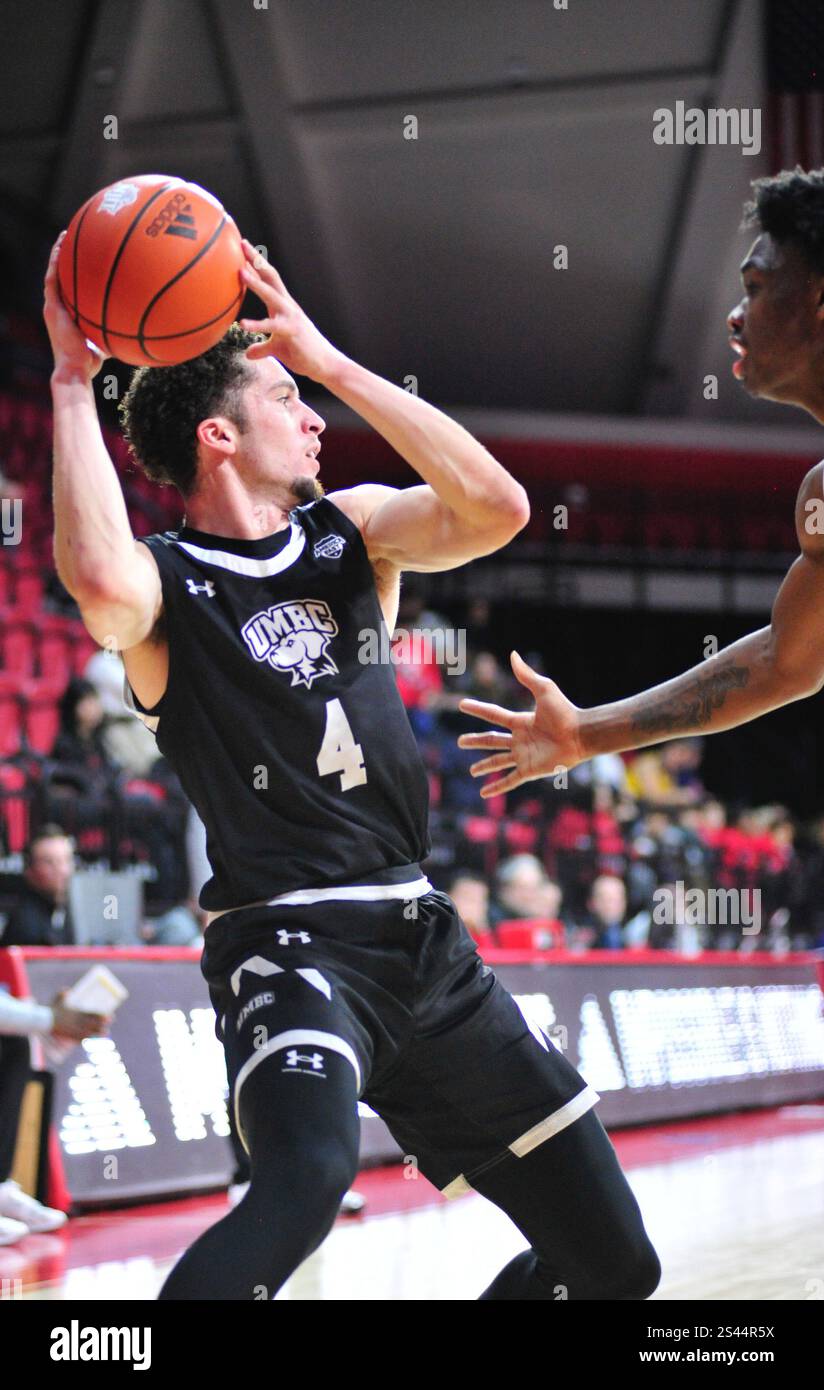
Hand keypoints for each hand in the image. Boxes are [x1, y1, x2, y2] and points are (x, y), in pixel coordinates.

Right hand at [44, 233, 107, 379]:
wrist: (76, 369)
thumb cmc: (92, 362)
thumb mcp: (107, 341)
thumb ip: (116, 331)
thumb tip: (138, 327)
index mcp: (68, 314)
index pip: (70, 289)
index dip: (75, 273)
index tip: (85, 259)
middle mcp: (58, 308)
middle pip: (61, 277)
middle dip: (66, 257)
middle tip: (73, 239)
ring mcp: (53, 307)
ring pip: (53, 274)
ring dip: (58, 254)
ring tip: (64, 235)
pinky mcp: (51, 308)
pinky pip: (52, 280)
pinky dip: (55, 263)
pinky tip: (61, 249)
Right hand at [50, 991, 109, 1041]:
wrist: (45, 1021)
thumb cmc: (52, 1010)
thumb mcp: (57, 1000)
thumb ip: (62, 994)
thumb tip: (67, 989)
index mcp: (78, 1013)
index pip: (93, 1014)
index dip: (102, 1015)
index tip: (109, 1016)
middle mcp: (78, 1021)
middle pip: (93, 1023)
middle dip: (102, 1023)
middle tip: (110, 1022)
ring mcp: (75, 1029)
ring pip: (89, 1031)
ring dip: (98, 1032)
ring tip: (106, 1032)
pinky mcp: (70, 1036)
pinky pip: (80, 1038)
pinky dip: (87, 1038)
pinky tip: (91, 1039)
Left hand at [238, 239, 344, 381]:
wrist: (325, 364)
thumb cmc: (303, 353)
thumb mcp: (277, 347)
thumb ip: (262, 347)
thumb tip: (248, 353)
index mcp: (284, 306)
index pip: (269, 279)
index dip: (257, 263)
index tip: (244, 247)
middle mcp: (287, 307)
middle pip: (271, 277)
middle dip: (257, 260)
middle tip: (242, 243)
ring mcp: (290, 317)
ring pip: (272, 296)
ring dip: (257, 283)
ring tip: (241, 272)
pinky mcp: (291, 332)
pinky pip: (271, 327)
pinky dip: (257, 325)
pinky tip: (242, 324)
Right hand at [457, 651, 586, 796]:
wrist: (581, 734)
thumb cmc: (565, 711)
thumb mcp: (544, 689)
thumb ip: (526, 675)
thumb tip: (512, 654)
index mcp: (521, 721)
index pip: (494, 715)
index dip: (478, 709)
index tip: (462, 704)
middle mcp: (520, 739)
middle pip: (492, 740)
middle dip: (476, 741)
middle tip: (460, 742)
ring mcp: (523, 756)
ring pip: (498, 761)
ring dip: (484, 766)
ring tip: (471, 771)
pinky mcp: (529, 770)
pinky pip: (509, 780)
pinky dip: (496, 787)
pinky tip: (484, 794)